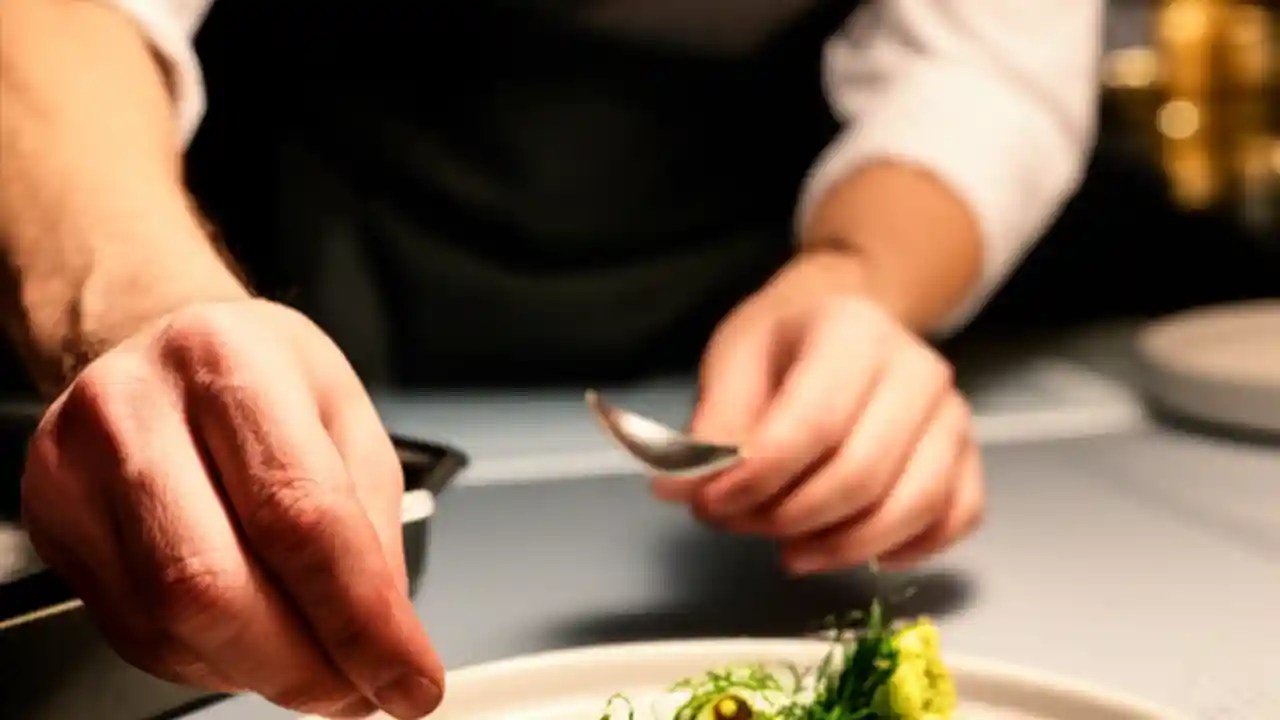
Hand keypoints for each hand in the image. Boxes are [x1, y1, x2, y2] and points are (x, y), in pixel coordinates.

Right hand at [21, 299, 442, 718]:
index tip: (408, 679)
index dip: (360, 620)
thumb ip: (371, 529)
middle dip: (303, 667)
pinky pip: (137, 634)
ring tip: (317, 666)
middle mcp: (135, 409)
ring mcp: (75, 470)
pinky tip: (253, 643)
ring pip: (170, 623)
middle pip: (214, 585)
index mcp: (229, 361)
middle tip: (359, 692)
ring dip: (261, 672)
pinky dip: (211, 660)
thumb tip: (384, 639)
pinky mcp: (53, 525)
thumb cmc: (257, 374)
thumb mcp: (345, 419)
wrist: (154, 341)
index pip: (300, 516)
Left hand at [654, 254, 983, 572]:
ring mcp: (953, 416)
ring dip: (842, 547)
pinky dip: (906, 549)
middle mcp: (918, 370)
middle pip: (862, 472)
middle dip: (790, 517)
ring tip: (788, 551)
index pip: (812, 422)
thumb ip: (711, 426)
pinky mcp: (969, 457)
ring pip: (913, 505)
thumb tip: (682, 489)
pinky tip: (852, 550)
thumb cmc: (784, 347)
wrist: (843, 328)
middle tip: (740, 525)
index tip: (709, 503)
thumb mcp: (733, 362)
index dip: (758, 477)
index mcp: (854, 331)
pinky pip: (955, 518)